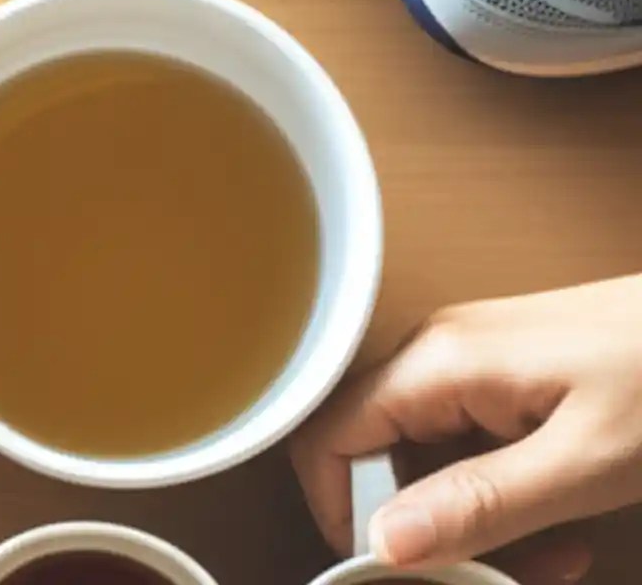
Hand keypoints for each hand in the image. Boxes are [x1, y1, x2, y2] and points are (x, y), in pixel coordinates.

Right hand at [291, 275, 641, 582]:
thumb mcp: (586, 460)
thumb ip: (479, 502)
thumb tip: (383, 541)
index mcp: (441, 361)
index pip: (328, 433)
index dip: (337, 507)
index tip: (384, 565)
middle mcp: (441, 352)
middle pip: (375, 453)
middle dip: (423, 527)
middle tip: (487, 573)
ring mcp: (474, 361)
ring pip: (427, 459)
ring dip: (472, 521)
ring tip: (550, 555)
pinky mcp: (507, 374)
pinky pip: (471, 446)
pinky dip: (502, 496)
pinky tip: (562, 523)